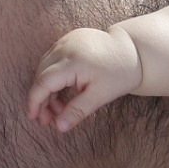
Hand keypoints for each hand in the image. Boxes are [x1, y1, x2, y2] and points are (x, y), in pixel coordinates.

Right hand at [25, 27, 141, 130]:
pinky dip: (54, 77)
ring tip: (61, 108)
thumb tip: (59, 128)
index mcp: (73, 61)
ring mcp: (65, 40)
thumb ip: (78, 110)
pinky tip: (63, 92)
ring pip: (45, 68)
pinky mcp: (68, 39)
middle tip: (50, 119)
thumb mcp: (101, 95)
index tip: (34, 118)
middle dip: (42, 99)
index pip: (43, 82)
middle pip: (41, 76)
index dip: (34, 102)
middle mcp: (65, 47)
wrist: (134, 49)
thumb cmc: (121, 73)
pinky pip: (53, 60)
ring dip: (48, 89)